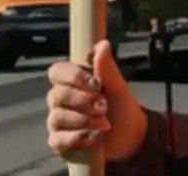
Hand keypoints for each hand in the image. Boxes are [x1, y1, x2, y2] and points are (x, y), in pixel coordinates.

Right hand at [45, 39, 147, 161]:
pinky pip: (58, 139)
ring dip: (84, 120)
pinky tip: (94, 138)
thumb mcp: (117, 86)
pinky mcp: (59, 141)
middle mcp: (60, 99)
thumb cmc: (121, 106)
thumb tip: (102, 44)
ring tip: (105, 123)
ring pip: (58, 117)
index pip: (57, 71)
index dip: (73, 76)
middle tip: (104, 106)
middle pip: (57, 95)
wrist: (130, 135)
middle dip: (83, 101)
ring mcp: (57, 120)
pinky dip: (78, 138)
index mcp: (72, 81)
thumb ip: (106, 68)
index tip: (96, 83)